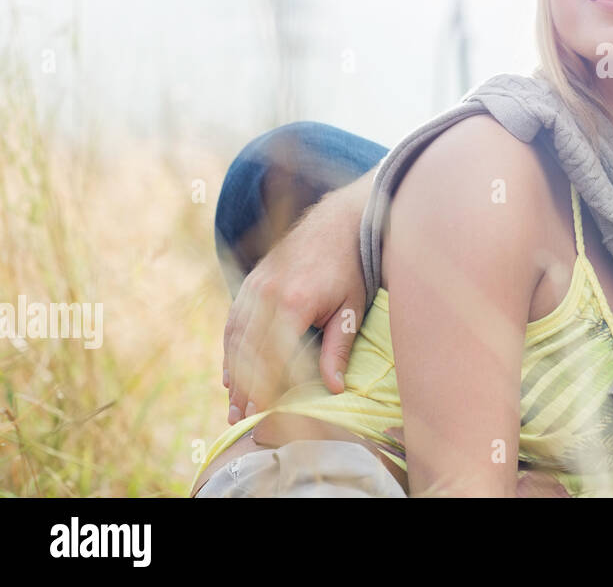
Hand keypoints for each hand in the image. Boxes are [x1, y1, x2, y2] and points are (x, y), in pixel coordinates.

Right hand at [223, 180, 368, 422]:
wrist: (336, 223)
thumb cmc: (350, 268)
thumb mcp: (351, 309)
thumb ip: (339, 349)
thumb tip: (335, 389)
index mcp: (294, 304)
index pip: (274, 358)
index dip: (267, 389)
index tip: (262, 415)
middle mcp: (267, 296)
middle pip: (249, 353)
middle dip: (244, 389)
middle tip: (241, 420)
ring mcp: (254, 287)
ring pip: (236, 339)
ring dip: (233, 374)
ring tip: (233, 405)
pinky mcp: (250, 283)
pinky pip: (234, 322)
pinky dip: (230, 350)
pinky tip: (230, 373)